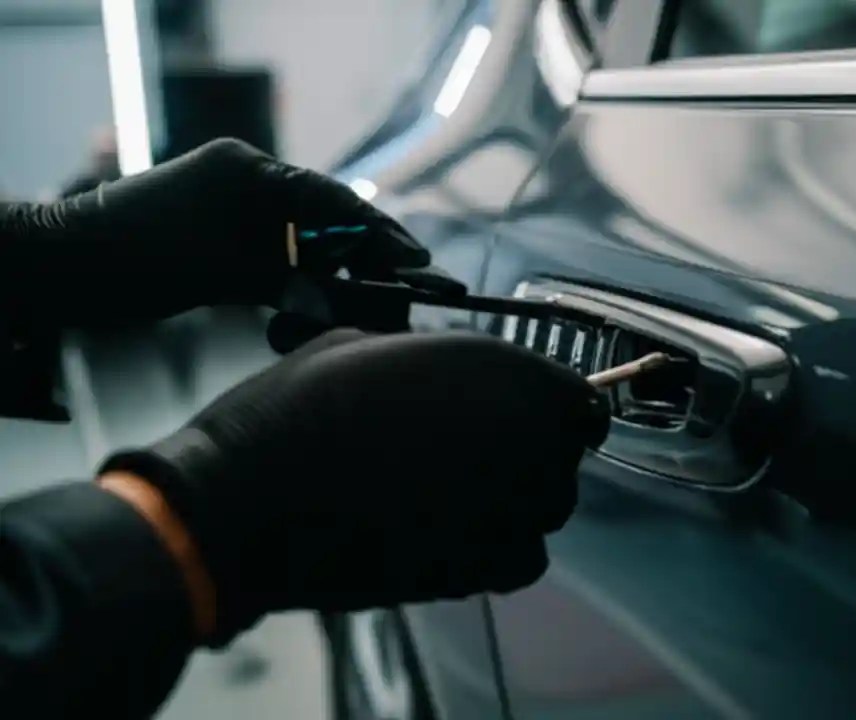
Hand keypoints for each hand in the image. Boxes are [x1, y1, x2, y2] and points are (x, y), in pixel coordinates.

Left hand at [0, 138, 427, 326]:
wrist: (66, 268)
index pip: (332, 198)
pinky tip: (302, 320)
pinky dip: (294, 292)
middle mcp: (247, 185)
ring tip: (350, 318)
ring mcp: (234, 214)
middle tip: (400, 297)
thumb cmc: (139, 256)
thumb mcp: (224, 271)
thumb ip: (292, 283)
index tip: (417, 262)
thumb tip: (351, 303)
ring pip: (302, 251)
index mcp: (249, 171)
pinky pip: (276, 267)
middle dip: (361, 264)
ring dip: (327, 285)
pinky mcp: (223, 244)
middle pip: (324, 224)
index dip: (379, 233)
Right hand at [100, 330, 609, 643]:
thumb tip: (444, 374)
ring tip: (451, 492)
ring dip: (517, 499)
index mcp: (503, 371)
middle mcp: (523, 437)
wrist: (250, 503)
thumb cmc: (294, 416)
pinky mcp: (482, 566)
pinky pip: (523, 558)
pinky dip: (500, 548)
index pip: (575, 399)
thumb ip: (432, 360)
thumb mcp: (363, 346)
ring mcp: (509, 506)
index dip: (551, 409)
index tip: (529, 417)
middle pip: (563, 453)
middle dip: (529, 451)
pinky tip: (453, 532)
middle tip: (472, 453)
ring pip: (547, 507)